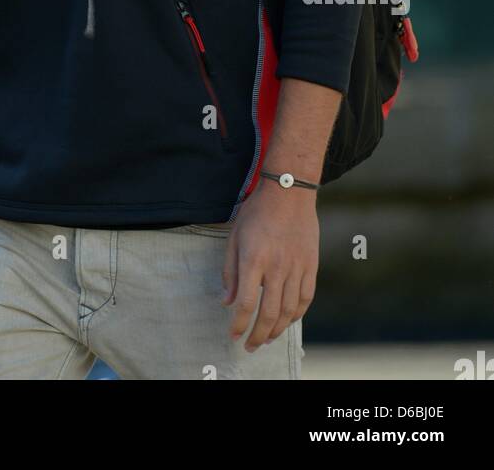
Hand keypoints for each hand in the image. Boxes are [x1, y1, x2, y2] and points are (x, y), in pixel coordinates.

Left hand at [221, 181, 318, 351]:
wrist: (289, 191)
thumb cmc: (257, 212)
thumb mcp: (235, 237)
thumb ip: (230, 271)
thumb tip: (227, 301)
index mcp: (254, 259)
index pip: (246, 303)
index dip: (240, 324)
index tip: (234, 335)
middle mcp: (276, 267)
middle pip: (269, 313)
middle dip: (258, 335)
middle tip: (250, 346)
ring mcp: (296, 267)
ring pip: (289, 310)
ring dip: (277, 329)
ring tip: (267, 338)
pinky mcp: (311, 265)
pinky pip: (306, 298)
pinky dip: (297, 314)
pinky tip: (287, 321)